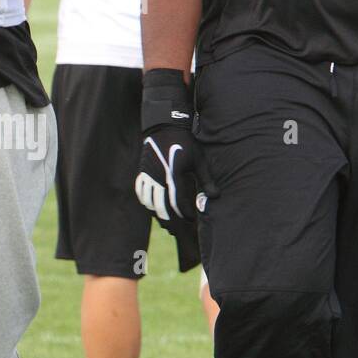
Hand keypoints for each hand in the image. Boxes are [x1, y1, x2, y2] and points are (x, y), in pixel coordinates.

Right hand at [134, 68, 213, 271]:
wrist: (163, 126)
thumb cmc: (184, 142)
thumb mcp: (199, 159)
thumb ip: (207, 179)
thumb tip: (215, 197)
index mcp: (172, 175)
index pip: (178, 203)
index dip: (185, 214)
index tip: (192, 220)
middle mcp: (157, 178)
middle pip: (163, 209)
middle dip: (173, 222)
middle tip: (181, 231)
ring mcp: (147, 177)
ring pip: (151, 205)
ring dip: (160, 216)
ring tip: (170, 224)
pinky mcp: (142, 174)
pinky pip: (143, 196)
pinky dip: (149, 205)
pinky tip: (156, 209)